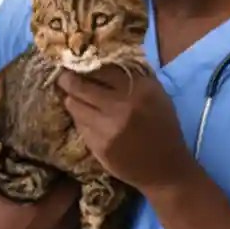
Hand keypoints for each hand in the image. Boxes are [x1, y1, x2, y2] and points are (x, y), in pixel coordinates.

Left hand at [56, 66, 198, 193]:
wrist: (165, 169)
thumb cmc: (162, 128)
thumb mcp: (158, 96)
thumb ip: (135, 77)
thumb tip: (106, 59)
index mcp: (140, 90)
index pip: (102, 69)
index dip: (86, 64)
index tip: (77, 61)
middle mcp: (121, 107)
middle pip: (79, 86)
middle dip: (67, 79)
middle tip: (63, 76)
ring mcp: (107, 128)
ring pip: (74, 105)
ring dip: (72, 99)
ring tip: (73, 96)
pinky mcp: (97, 146)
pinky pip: (79, 125)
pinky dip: (80, 119)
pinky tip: (86, 118)